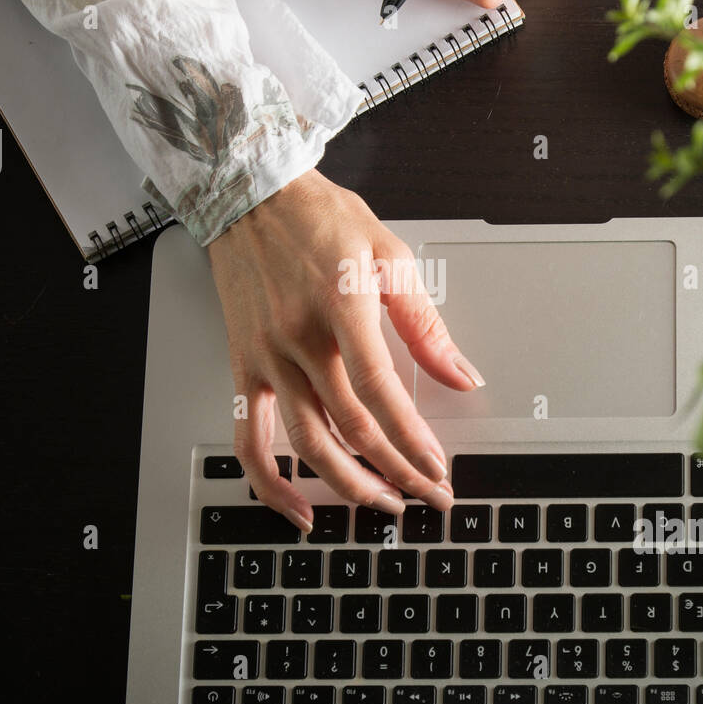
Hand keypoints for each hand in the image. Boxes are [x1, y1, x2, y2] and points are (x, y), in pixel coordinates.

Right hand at [208, 169, 484, 531]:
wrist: (250, 195)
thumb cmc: (318, 217)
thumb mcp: (388, 254)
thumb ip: (424, 322)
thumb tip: (461, 373)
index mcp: (340, 307)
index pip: (380, 392)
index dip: (412, 439)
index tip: (438, 469)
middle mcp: (298, 338)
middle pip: (351, 428)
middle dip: (396, 471)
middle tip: (426, 495)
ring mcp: (265, 358)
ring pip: (304, 443)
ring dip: (346, 485)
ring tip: (381, 505)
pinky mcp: (241, 367)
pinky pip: (247, 438)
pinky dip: (269, 483)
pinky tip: (297, 508)